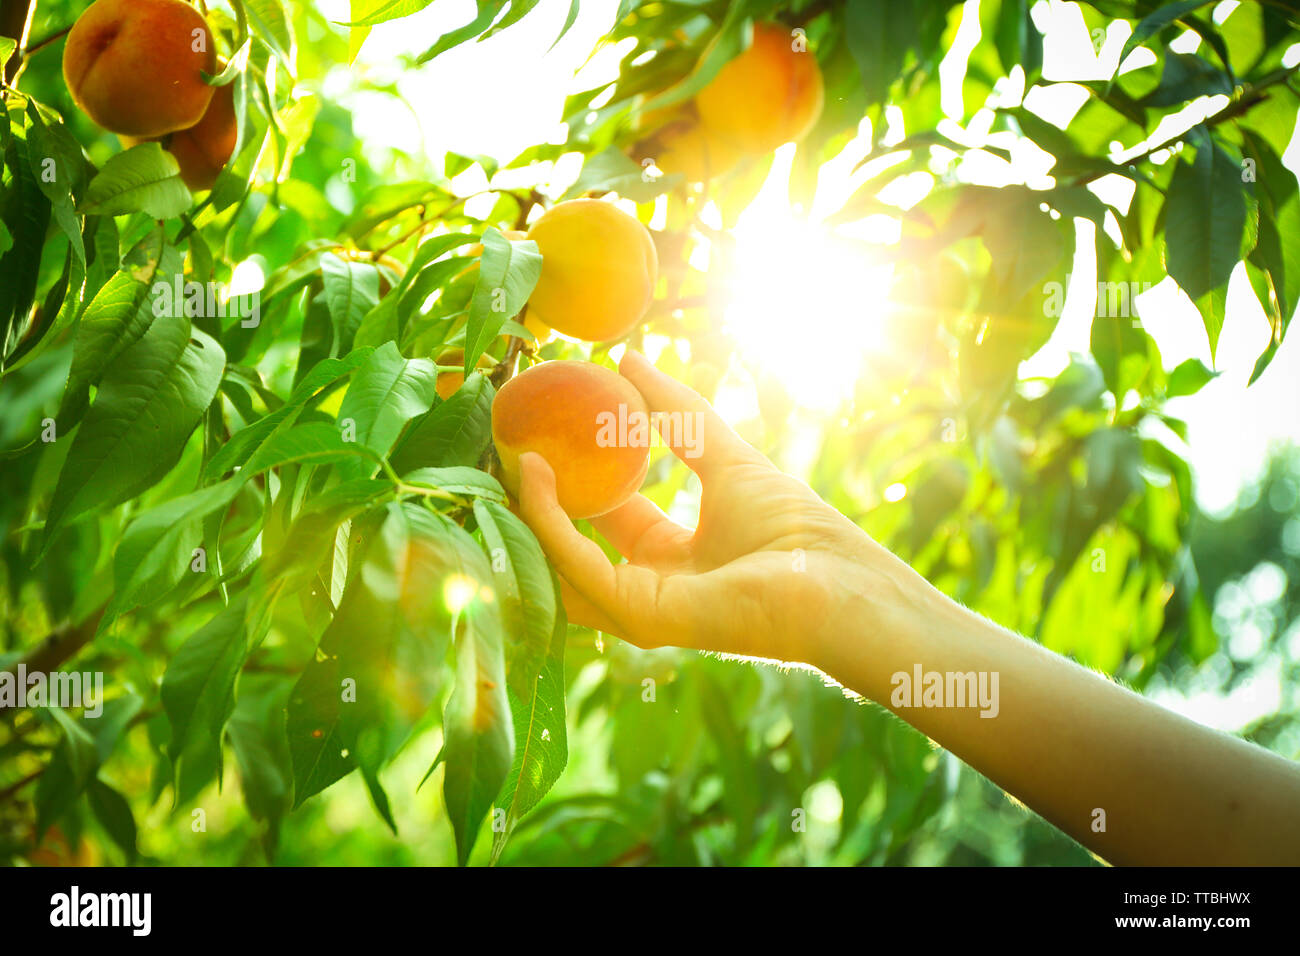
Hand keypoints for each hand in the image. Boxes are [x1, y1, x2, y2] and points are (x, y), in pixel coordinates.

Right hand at [516, 350, 913, 664]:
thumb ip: (674, 412)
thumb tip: (627, 357)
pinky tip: (532, 475)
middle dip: (529, 505)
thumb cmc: (793, 526)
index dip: (567, 483)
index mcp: (668, 561)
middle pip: (567, 550)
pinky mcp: (638, 617)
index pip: (601, 521)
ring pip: (557, 562)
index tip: (536, 437)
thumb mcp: (720, 454)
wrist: (835, 578)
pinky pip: (577, 565)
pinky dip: (548, 522)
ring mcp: (636, 610)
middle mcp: (645, 589)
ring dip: (523, 512)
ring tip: (501, 455)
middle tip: (501, 448)